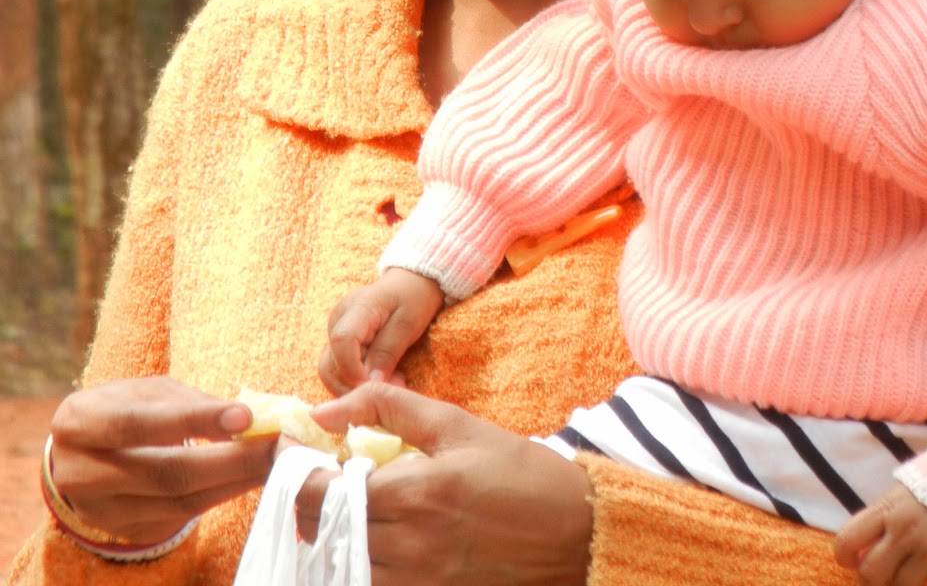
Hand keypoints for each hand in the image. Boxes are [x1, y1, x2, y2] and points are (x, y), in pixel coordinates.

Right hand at [46, 376, 275, 544]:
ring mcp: (99, 510)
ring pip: (178, 502)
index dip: (193, 420)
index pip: (136, 424)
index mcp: (79, 422)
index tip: (246, 417)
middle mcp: (79, 473)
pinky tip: (249, 478)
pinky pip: (181, 516)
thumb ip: (191, 402)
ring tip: (274, 462)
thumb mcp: (148, 391)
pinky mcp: (122, 530)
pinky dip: (222, 496)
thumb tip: (247, 418)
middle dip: (230, 460)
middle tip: (276, 445)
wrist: (84, 454)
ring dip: (235, 482)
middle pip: (163, 473)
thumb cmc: (125, 409)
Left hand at [293, 381, 592, 585]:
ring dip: (334, 538)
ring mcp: (418, 582)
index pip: (322, 492)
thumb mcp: (459, 426)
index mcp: (417, 491)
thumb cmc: (522, 473)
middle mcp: (411, 544)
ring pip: (339, 565)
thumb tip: (326, 409)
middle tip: (325, 483)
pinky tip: (376, 543)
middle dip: (314, 505)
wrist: (576, 532)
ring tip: (352, 512)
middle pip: (323, 531)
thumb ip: (389, 408)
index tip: (301, 460)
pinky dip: (360, 566)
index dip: (300, 476)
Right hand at [321, 268, 443, 394]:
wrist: (411, 281)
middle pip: (330, 364)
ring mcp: (335, 331)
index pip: (342, 342)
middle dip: (355, 385)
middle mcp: (338, 320)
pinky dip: (357, 380)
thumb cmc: (414, 297)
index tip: (374, 386)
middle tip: (392, 389)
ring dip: (356, 387)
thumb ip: (387, 352)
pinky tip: (383, 378)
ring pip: (331, 371)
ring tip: (392, 383)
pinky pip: (340, 368)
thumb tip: (370, 383)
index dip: (353, 370)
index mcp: (357, 308)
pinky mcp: (340, 342)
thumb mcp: (408, 323)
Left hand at [835, 485, 926, 585]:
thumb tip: (860, 553)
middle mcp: (906, 530)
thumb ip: (882, 520)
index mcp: (888, 508)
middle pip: (871, 574)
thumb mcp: (903, 493)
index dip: (844, 557)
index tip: (851, 562)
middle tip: (881, 577)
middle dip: (871, 580)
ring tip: (908, 577)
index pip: (847, 540)